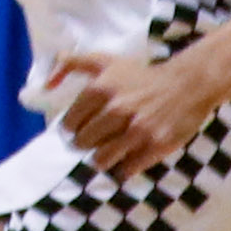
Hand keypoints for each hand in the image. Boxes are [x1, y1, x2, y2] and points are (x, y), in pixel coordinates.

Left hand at [46, 50, 218, 178]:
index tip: (78, 130)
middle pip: (84, 142)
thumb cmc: (140, 75)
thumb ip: (70, 63)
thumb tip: (46, 84)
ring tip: (106, 155)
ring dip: (101, 160)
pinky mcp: (155, 146)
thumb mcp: (103, 61)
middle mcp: (116, 109)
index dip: (72, 129)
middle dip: (86, 144)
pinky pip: (127, 169)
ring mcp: (136, 129)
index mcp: (100, 88)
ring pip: (102, 159)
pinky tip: (126, 161)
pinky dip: (123, 169)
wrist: (185, 85)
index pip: (71, 122)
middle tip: (93, 143)